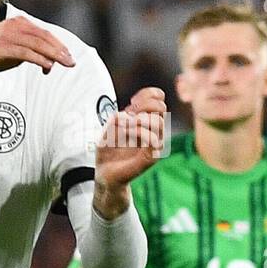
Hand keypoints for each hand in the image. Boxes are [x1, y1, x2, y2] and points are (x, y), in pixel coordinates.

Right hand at [0, 17, 74, 89]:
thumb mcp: (10, 50)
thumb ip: (28, 52)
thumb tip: (48, 63)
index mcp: (18, 23)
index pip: (44, 33)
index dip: (58, 44)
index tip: (68, 55)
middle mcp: (14, 25)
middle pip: (44, 37)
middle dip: (60, 50)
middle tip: (71, 62)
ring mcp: (7, 35)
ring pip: (38, 44)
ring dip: (54, 55)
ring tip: (65, 64)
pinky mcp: (1, 47)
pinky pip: (26, 53)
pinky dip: (39, 59)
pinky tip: (47, 66)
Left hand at [94, 88, 166, 211]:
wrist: (105, 174)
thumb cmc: (108, 151)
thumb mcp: (109, 128)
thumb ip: (118, 118)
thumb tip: (128, 115)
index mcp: (146, 123)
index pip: (159, 100)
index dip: (149, 94)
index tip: (132, 102)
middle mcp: (153, 132)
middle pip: (161, 108)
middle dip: (144, 105)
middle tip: (129, 113)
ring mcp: (154, 146)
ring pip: (158, 122)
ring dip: (139, 119)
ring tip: (125, 126)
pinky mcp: (150, 158)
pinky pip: (153, 140)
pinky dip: (139, 132)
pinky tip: (127, 132)